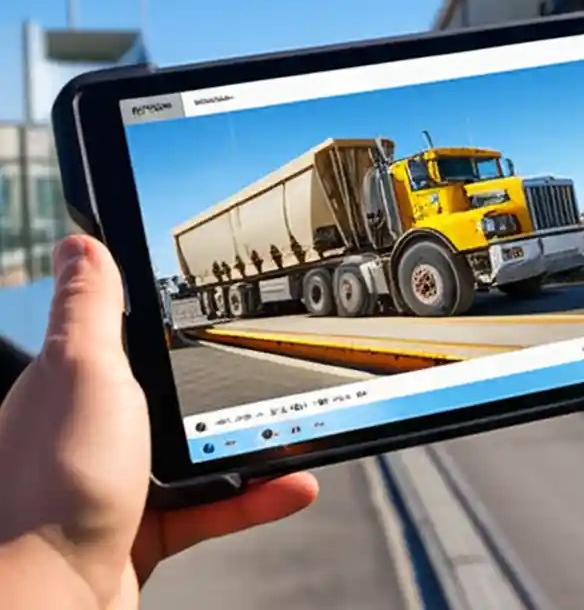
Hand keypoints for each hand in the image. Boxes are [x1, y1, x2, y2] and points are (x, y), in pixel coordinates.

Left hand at [0, 235, 317, 608]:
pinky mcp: (143, 533)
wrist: (50, 597)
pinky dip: (256, 498)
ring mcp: (116, 485)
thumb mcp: (84, 370)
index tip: (210, 297)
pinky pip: (213, 508)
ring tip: (299, 431)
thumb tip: (80, 243)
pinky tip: (294, 485)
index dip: (161, 313)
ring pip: (200, 453)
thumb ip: (90, 308)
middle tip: (273, 366)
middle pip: (170, 395)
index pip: (121, 335)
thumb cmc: (56, 484)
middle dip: (225, 386)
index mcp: (72, 384)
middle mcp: (90, 432)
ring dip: (253, 445)